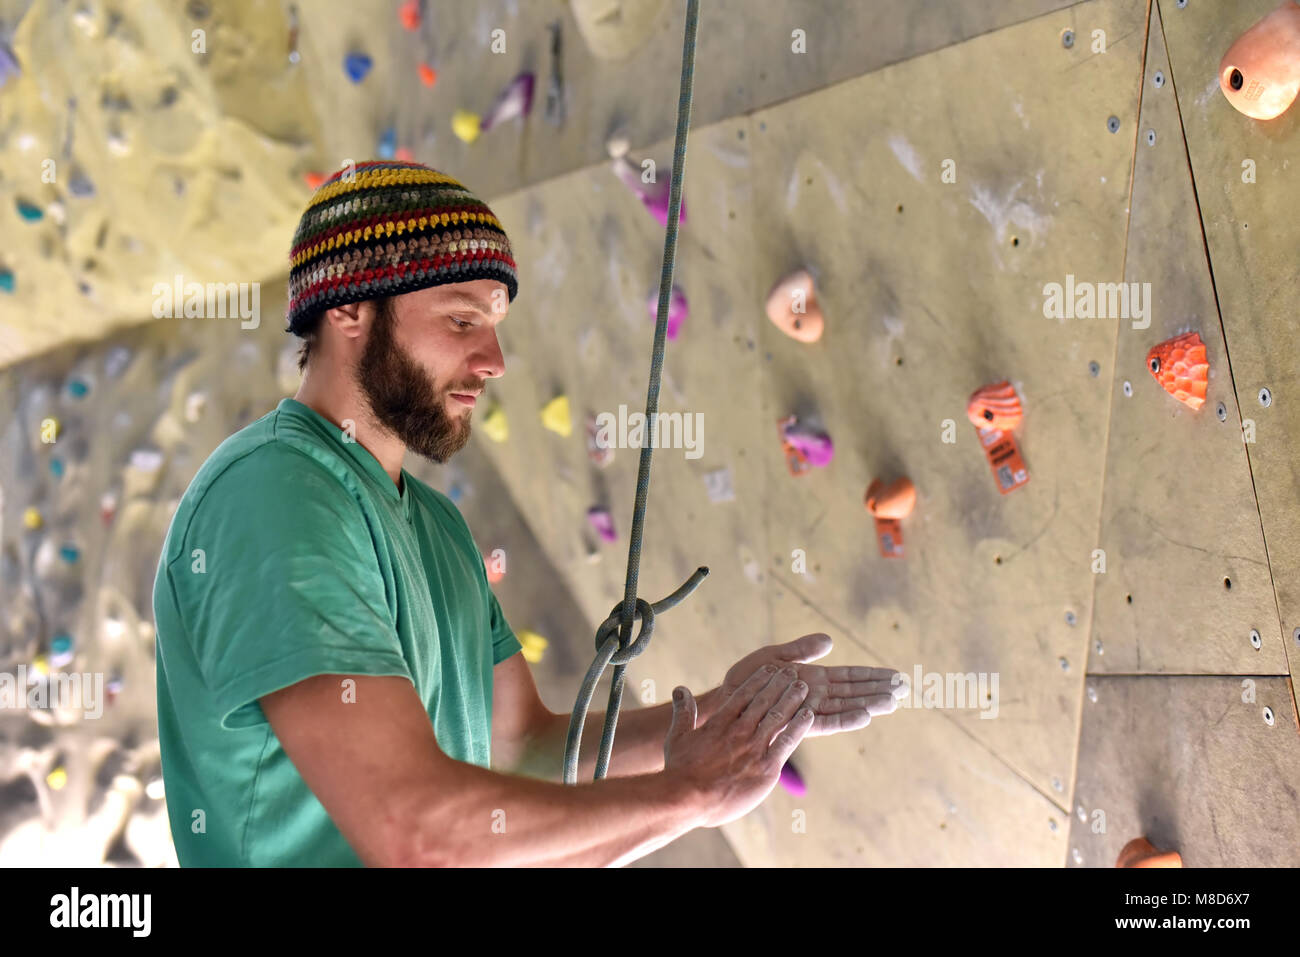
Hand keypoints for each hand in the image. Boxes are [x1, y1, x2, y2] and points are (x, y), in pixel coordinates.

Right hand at [663, 665, 812, 828]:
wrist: (687, 799)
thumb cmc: (680, 770)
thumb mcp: (677, 737)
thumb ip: (684, 711)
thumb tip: (679, 688)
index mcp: (720, 722)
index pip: (743, 694)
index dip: (758, 679)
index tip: (770, 668)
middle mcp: (740, 731)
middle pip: (764, 701)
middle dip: (779, 684)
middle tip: (793, 672)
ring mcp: (754, 748)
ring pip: (778, 717)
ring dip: (792, 700)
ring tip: (803, 687)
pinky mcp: (766, 768)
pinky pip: (787, 743)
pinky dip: (799, 727)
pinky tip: (809, 715)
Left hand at [717, 633, 905, 735]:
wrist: (725, 697)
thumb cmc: (747, 679)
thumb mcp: (776, 656)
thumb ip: (802, 649)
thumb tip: (830, 641)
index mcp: (813, 679)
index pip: (849, 677)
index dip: (872, 676)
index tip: (896, 675)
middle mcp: (815, 696)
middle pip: (854, 692)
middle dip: (878, 690)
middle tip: (905, 688)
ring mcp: (808, 709)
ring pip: (846, 707)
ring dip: (869, 704)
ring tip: (894, 701)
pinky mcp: (798, 720)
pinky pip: (826, 721)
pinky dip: (846, 719)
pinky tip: (865, 716)